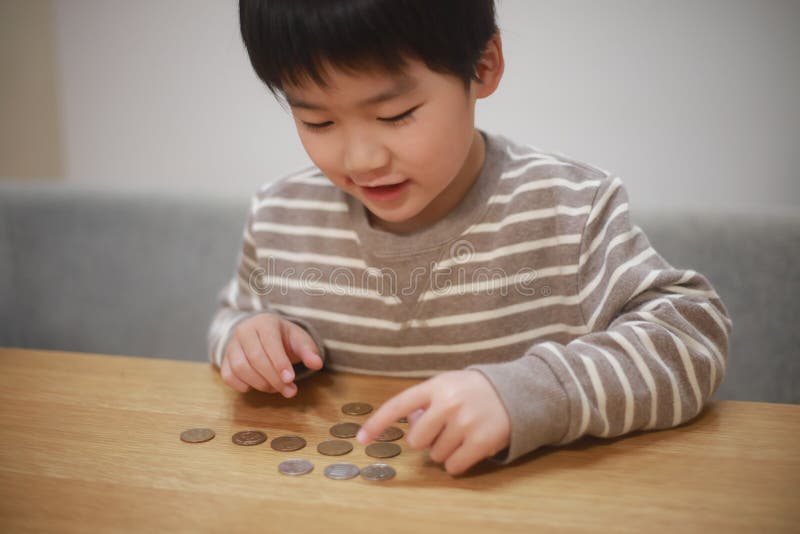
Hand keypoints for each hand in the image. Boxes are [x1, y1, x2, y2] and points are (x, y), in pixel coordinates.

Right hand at [220, 313, 322, 396]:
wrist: (262, 335)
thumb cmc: (283, 338)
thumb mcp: (299, 339)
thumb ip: (309, 351)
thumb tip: (317, 364)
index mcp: (265, 322)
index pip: (270, 343)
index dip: (280, 363)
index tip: (291, 380)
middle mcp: (244, 331)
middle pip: (255, 358)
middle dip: (273, 378)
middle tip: (289, 391)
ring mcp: (231, 345)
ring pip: (240, 368)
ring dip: (260, 384)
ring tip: (276, 388)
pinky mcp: (224, 359)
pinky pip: (228, 376)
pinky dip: (241, 385)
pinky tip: (255, 387)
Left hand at [357, 370, 510, 475]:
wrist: (514, 393)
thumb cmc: (472, 391)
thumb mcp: (447, 385)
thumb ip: (424, 401)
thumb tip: (407, 424)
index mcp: (436, 386)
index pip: (399, 405)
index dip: (378, 423)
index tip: (361, 438)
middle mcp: (448, 403)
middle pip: (417, 440)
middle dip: (427, 440)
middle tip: (445, 429)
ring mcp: (465, 422)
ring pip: (435, 455)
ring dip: (445, 450)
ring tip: (462, 433)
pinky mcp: (481, 441)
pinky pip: (453, 467)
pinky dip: (457, 463)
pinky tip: (469, 447)